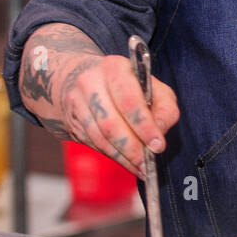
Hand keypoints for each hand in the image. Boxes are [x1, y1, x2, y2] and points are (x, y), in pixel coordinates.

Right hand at [53, 54, 178, 178]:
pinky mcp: (71, 121)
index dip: (144, 126)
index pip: (129, 100)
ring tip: (141, 168)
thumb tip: (161, 130)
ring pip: (100, 138)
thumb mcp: (152, 86)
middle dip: (132, 148)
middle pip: (110, 123)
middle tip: (148, 163)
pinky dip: (113, 157)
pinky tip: (128, 163)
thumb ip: (164, 106)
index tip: (157, 145)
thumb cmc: (127, 83)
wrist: (83, 77)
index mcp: (114, 68)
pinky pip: (93, 144)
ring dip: (122, 157)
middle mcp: (90, 82)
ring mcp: (77, 103)